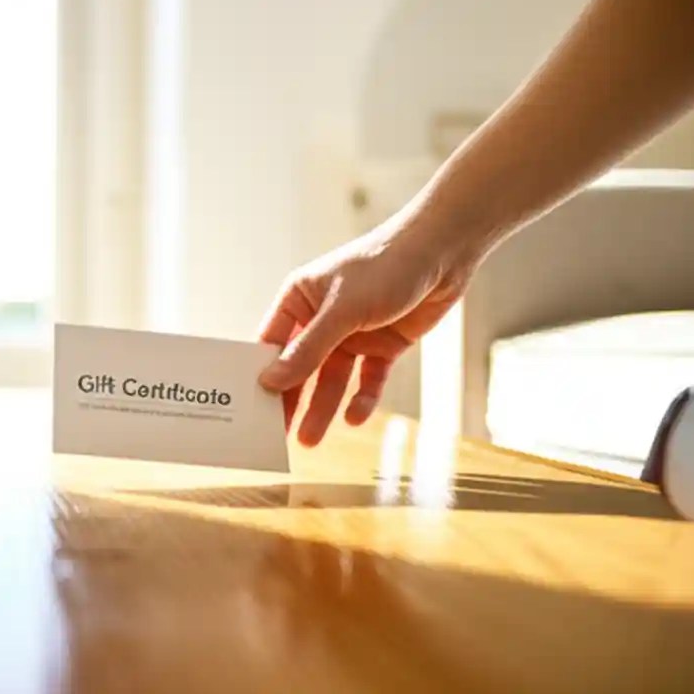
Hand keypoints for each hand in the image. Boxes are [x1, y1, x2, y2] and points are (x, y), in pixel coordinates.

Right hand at [257, 205, 481, 445]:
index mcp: (299, 300)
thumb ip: (308, 349)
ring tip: (309, 440)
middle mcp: (322, 319)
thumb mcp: (342, 310)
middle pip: (301, 368)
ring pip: (332, 379)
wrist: (443, 252)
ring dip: (322, 407)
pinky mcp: (383, 346)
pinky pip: (367, 379)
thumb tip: (271, 382)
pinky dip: (362, 398)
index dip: (261, 375)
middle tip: (276, 436)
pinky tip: (354, 418)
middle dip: (291, 400)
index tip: (250, 409)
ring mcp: (353, 334)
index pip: (271, 344)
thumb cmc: (384, 266)